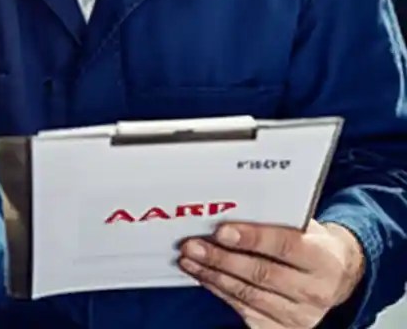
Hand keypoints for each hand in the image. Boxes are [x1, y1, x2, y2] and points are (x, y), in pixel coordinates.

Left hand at [178, 219, 366, 327]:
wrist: (336, 277)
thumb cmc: (311, 244)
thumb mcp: (304, 227)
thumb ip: (274, 219)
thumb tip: (229, 210)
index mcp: (325, 259)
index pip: (287, 246)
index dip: (252, 238)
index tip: (220, 231)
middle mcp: (316, 291)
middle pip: (262, 274)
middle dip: (221, 258)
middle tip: (192, 245)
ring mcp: (300, 315)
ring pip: (248, 294)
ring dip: (212, 275)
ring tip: (189, 259)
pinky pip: (244, 310)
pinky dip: (219, 291)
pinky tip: (203, 276)